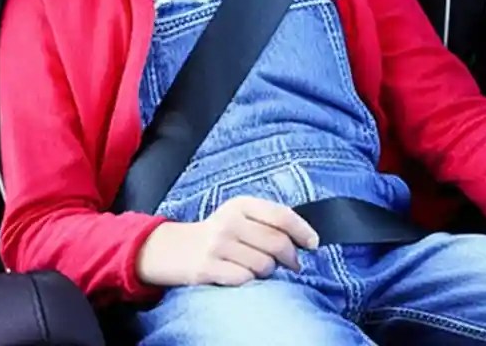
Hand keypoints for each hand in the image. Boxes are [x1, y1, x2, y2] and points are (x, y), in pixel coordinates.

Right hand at [135, 196, 320, 287]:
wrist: (172, 249)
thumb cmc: (216, 234)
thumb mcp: (238, 216)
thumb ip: (267, 220)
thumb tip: (304, 238)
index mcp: (240, 205)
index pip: (281, 215)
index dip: (302, 231)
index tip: (313, 243)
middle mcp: (229, 222)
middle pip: (277, 243)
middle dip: (291, 258)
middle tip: (292, 264)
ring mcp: (217, 245)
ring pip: (264, 265)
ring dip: (267, 272)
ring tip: (256, 268)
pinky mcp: (207, 267)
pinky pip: (245, 279)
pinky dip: (248, 281)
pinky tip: (239, 275)